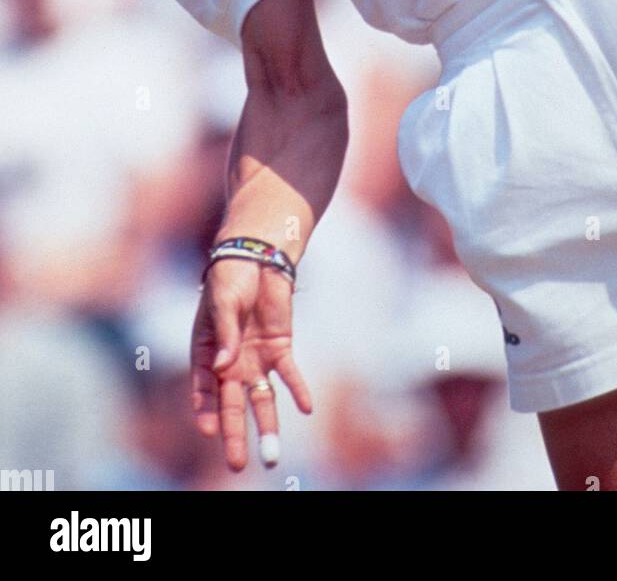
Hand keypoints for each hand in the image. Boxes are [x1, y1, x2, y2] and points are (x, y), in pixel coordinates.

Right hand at [191, 256, 312, 471]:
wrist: (258, 257)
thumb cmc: (230, 278)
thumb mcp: (224, 303)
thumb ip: (226, 335)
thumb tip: (224, 367)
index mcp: (206, 354)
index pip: (204, 390)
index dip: (206, 411)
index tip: (209, 432)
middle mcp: (230, 364)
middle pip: (232, 404)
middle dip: (235, 434)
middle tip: (237, 465)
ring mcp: (255, 359)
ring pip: (261, 398)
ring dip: (267, 425)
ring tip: (272, 457)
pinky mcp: (279, 349)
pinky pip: (289, 375)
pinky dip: (297, 390)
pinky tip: (306, 408)